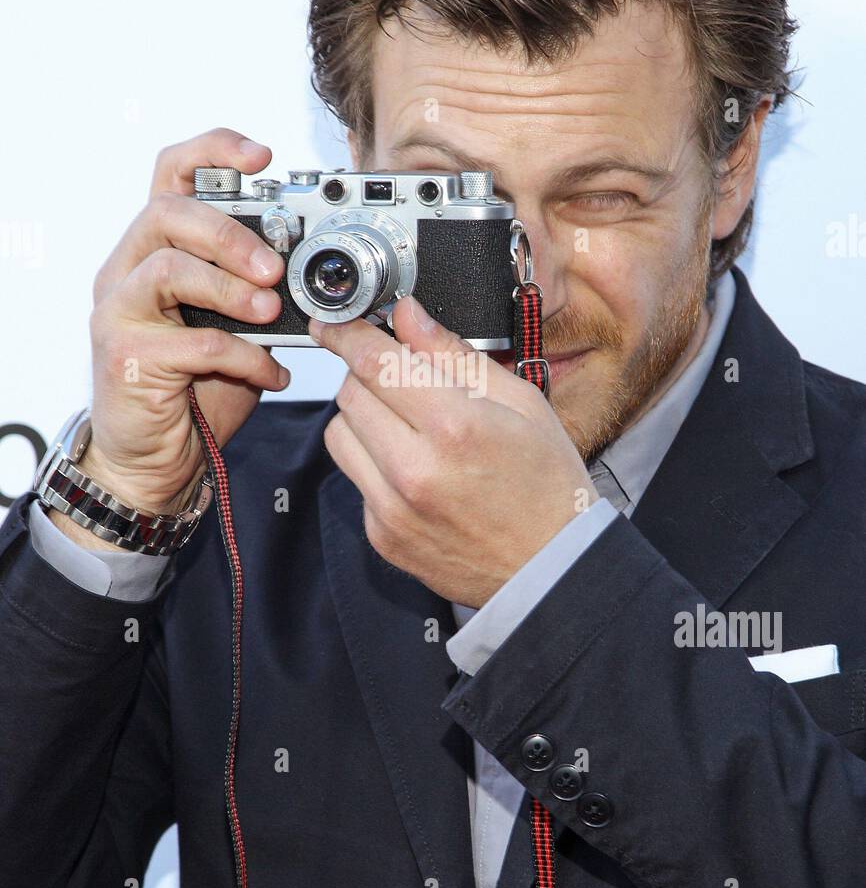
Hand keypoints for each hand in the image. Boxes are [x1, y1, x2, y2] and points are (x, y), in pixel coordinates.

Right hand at [78, 127, 290, 523]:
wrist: (157, 459)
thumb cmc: (196, 389)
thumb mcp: (237, 328)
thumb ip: (260, 291)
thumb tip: (317, 266)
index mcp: (154, 250)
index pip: (171, 174)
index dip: (215, 151)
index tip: (262, 157)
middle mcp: (126, 270)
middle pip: (167, 213)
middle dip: (230, 233)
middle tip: (275, 267)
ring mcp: (118, 311)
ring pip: (169, 268)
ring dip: (231, 288)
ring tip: (272, 314)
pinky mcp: (125, 355)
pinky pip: (192, 341)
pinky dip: (244, 356)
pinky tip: (270, 373)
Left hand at [311, 296, 596, 606]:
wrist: (552, 570)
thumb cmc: (547, 486)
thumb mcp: (520, 404)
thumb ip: (455, 355)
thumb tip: (408, 317)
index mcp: (454, 426)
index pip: (374, 362)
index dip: (346, 333)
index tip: (335, 323)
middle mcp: (414, 470)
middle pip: (349, 394)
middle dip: (366, 375)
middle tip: (399, 378)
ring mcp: (392, 508)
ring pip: (340, 436)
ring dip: (363, 419)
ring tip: (407, 426)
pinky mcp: (382, 536)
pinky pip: (356, 479)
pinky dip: (375, 464)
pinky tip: (416, 470)